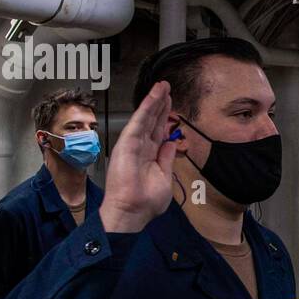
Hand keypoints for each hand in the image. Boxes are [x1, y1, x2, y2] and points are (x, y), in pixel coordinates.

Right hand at [99, 81, 176, 233]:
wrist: (132, 212)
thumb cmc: (146, 201)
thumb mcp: (164, 177)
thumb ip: (166, 158)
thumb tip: (170, 143)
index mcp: (150, 155)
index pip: (158, 130)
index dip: (164, 116)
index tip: (171, 102)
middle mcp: (140, 147)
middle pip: (152, 120)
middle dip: (160, 104)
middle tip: (167, 87)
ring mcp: (133, 144)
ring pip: (145, 117)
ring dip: (153, 100)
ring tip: (162, 85)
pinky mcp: (127, 143)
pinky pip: (138, 122)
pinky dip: (146, 108)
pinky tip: (154, 96)